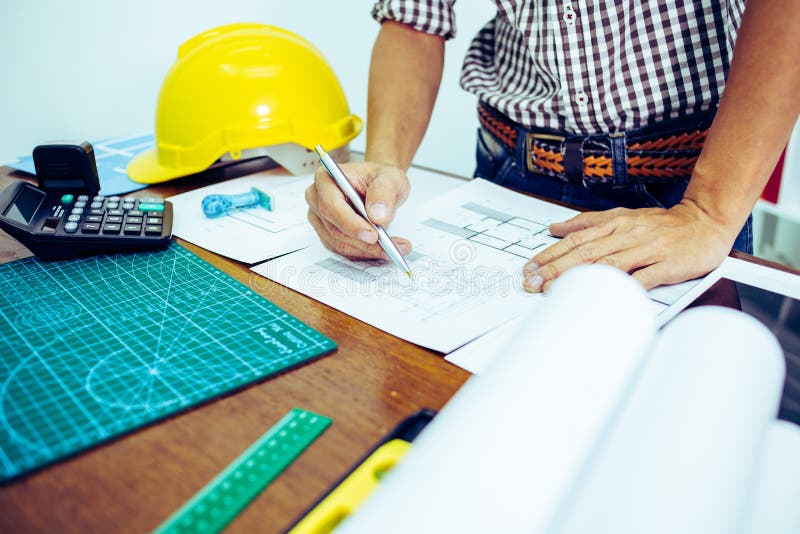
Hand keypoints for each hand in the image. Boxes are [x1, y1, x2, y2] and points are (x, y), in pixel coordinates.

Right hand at [305, 161, 412, 259]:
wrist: (379, 186)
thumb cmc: (379, 177)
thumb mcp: (390, 177)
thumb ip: (383, 192)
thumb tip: (377, 215)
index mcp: (326, 178)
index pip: (331, 205)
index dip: (351, 223)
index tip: (373, 235)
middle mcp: (317, 199)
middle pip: (335, 228)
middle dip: (363, 242)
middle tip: (390, 246)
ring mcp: (320, 218)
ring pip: (340, 243)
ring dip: (367, 250)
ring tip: (394, 248)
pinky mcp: (327, 233)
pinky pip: (343, 249)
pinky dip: (364, 252)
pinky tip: (383, 249)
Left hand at [522, 200, 737, 291]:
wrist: (706, 220)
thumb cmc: (662, 224)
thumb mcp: (622, 215)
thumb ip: (588, 222)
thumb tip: (555, 228)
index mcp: (615, 223)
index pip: (575, 239)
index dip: (550, 254)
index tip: (530, 268)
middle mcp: (627, 234)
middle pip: (585, 252)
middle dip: (555, 268)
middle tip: (532, 283)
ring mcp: (647, 249)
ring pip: (607, 264)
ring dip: (579, 277)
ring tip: (555, 290)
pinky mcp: (666, 265)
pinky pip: (642, 278)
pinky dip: (623, 287)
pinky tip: (605, 297)